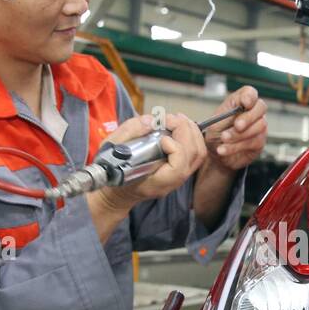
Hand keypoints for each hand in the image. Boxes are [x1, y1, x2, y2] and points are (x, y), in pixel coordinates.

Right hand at [89, 113, 205, 212]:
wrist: (118, 191)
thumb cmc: (112, 171)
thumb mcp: (110, 150)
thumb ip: (128, 133)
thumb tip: (150, 120)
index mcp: (155, 182)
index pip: (178, 168)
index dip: (176, 148)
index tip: (162, 137)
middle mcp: (171, 182)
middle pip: (193, 156)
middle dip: (185, 131)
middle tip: (171, 118)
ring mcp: (179, 177)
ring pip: (198, 154)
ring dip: (191, 132)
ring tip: (177, 119)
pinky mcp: (181, 169)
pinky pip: (195, 154)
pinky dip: (192, 136)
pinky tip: (180, 126)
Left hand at [205, 86, 266, 171]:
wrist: (214, 152)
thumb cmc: (216, 133)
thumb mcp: (215, 122)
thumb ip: (226, 115)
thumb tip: (237, 112)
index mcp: (241, 102)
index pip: (250, 93)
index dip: (250, 96)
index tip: (245, 103)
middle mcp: (253, 112)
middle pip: (260, 107)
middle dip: (248, 117)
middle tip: (237, 126)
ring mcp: (259, 127)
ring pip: (258, 126)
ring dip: (239, 134)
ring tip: (224, 139)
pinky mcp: (259, 142)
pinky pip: (252, 142)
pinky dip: (236, 146)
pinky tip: (223, 149)